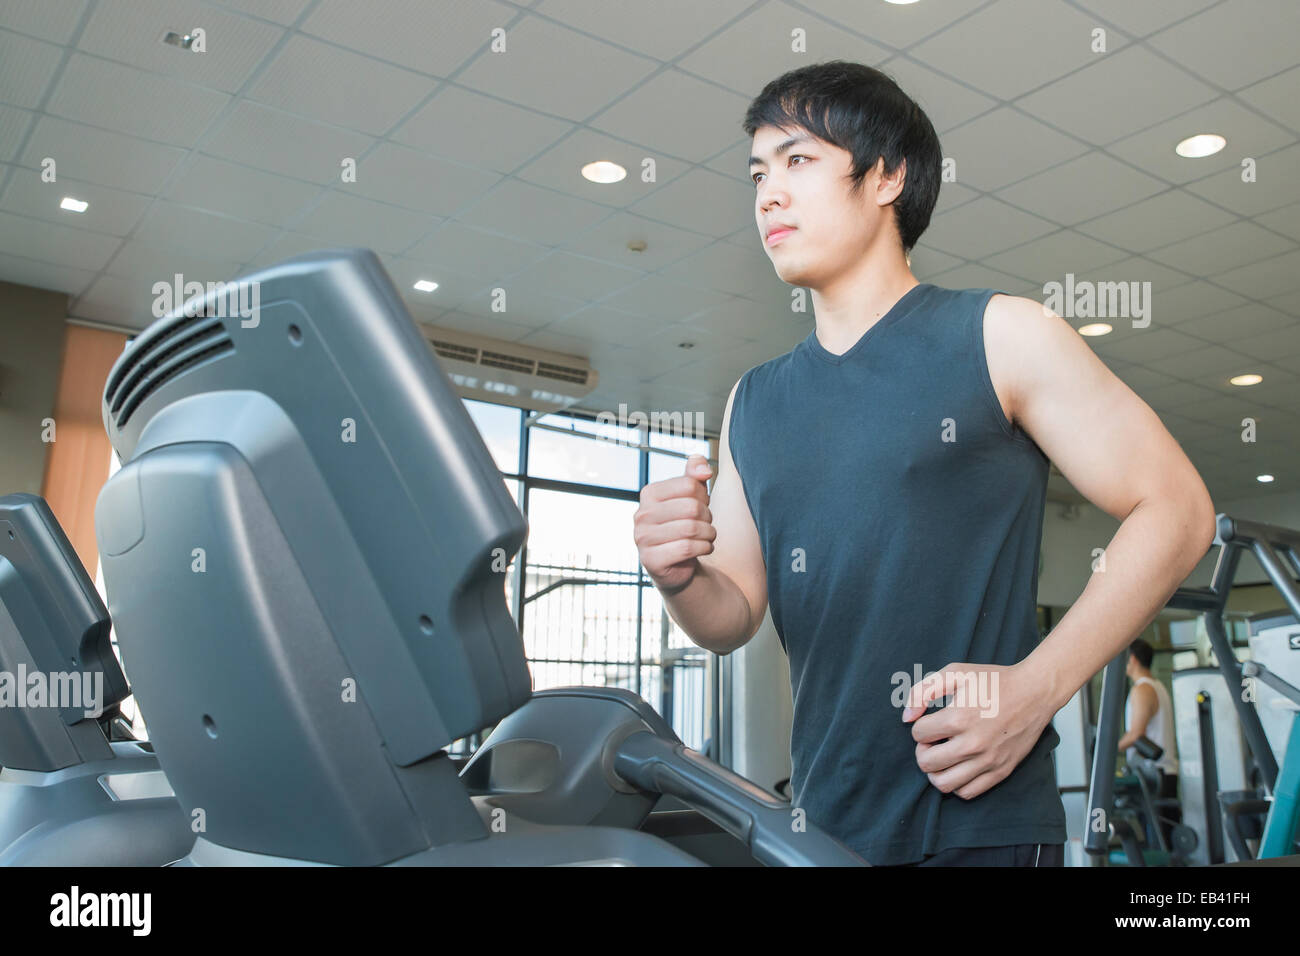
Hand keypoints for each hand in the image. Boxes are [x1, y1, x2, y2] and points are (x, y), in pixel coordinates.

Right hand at [633, 454, 715, 593]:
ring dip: (709, 534)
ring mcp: (643, 538)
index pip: (689, 485)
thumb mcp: (691, 496)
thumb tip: (703, 469)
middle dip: (707, 517)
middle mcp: (641, 515)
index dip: (704, 496)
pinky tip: (704, 549)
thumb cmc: (684, 524)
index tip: (701, 506)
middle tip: (706, 524)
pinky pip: (687, 548)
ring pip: (691, 529)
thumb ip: (695, 475)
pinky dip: (704, 548)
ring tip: (707, 536)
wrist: (676, 563)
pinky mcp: (651, 560)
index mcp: (649, 494)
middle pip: (692, 507)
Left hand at [901, 662, 1052, 799]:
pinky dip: (956, 783)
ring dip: (935, 770)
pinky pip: (968, 792)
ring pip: (944, 783)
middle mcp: (972, 744)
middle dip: (923, 750)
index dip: (920, 726)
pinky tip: (959, 766)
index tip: (931, 721)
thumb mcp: (954, 672)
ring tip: (943, 755)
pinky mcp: (1001, 771)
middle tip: (932, 740)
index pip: (918, 734)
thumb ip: (923, 691)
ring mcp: (988, 761)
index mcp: (958, 718)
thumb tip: (907, 717)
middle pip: (926, 763)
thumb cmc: (993, 681)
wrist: (1034, 692)